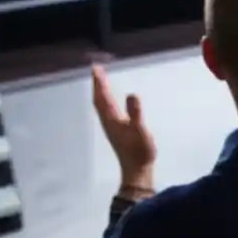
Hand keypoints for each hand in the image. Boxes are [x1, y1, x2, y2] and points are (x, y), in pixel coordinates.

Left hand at [91, 65, 156, 193]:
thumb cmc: (140, 151)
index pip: (103, 97)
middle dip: (97, 84)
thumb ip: (136, 113)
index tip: (96, 68)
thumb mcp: (141, 131)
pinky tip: (109, 99)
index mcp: (112, 119)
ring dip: (100, 91)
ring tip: (100, 80)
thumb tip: (132, 94)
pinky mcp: (116, 129)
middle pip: (99, 99)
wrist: (137, 169)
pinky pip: (106, 109)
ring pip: (101, 105)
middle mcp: (108, 121)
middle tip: (97, 69)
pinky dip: (105, 99)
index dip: (99, 82)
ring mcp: (111, 126)